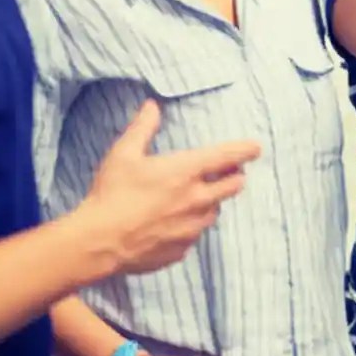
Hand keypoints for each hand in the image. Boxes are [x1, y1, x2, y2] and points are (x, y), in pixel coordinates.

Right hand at [78, 100, 261, 274]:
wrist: (99, 242)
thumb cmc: (111, 194)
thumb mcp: (124, 154)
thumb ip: (142, 128)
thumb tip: (152, 106)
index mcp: (186, 172)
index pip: (227, 157)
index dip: (244, 150)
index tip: (255, 148)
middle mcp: (196, 200)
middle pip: (233, 185)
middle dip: (234, 176)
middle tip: (227, 172)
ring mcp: (192, 228)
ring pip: (215, 211)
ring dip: (211, 202)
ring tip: (194, 198)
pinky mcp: (182, 249)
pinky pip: (195, 235)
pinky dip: (190, 226)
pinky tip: (173, 223)